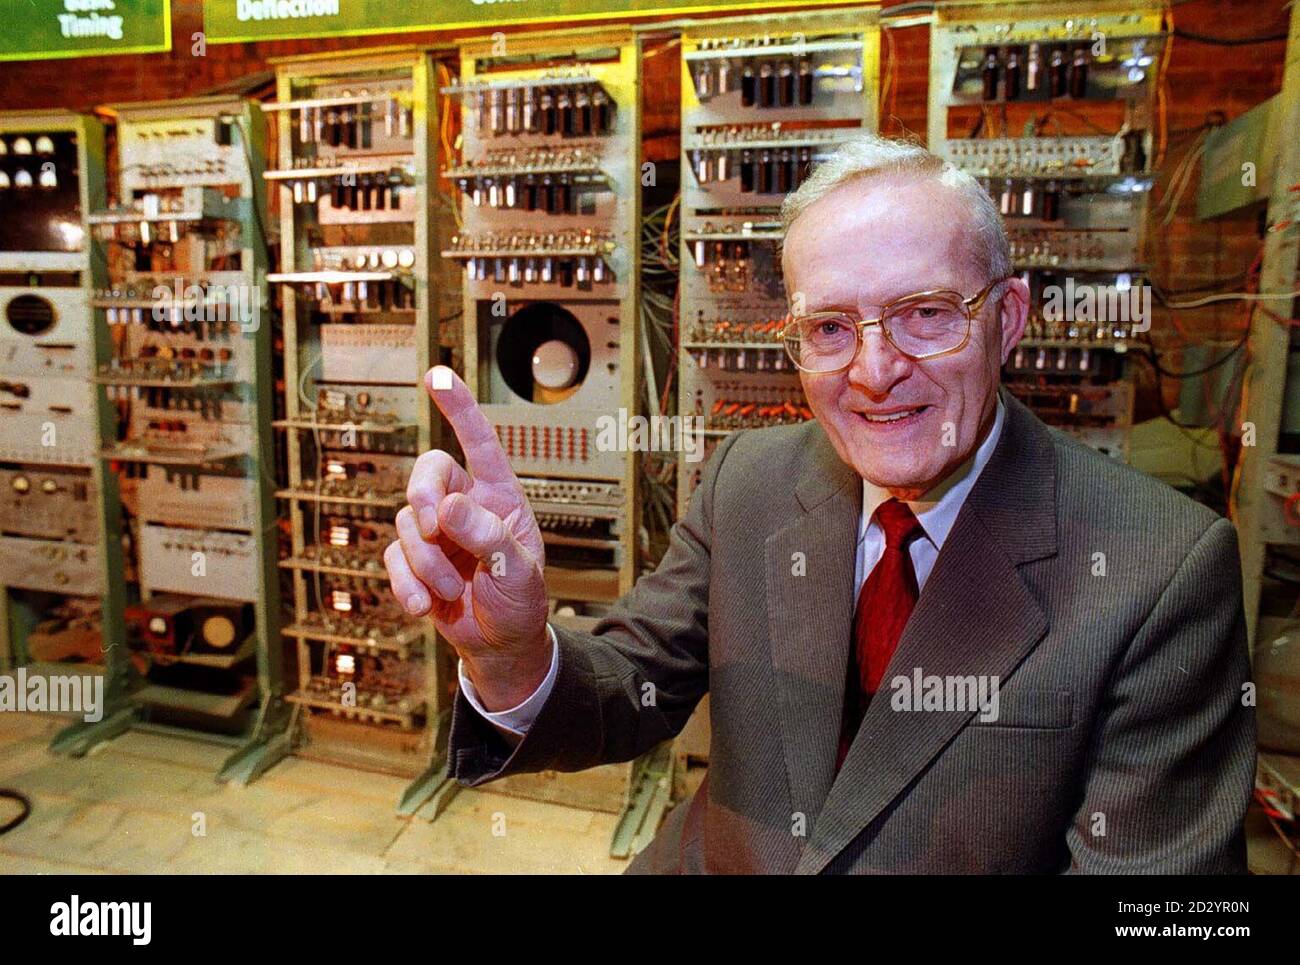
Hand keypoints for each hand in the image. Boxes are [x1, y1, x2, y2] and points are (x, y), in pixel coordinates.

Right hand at [384, 366, 550, 709]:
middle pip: (426, 474)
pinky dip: (406, 584)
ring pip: (406, 523)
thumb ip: (486, 535)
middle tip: (433, 528)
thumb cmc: (520, 600)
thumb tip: (445, 508)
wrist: (500, 643)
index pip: (479, 442)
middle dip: (422, 498)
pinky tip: (424, 606)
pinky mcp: (412, 562)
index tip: (437, 376)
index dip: (458, 408)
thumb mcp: (518, 569)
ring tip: (452, 592)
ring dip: (426, 562)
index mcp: (498, 495)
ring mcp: (434, 533)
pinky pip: (393, 558)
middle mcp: (463, 505)